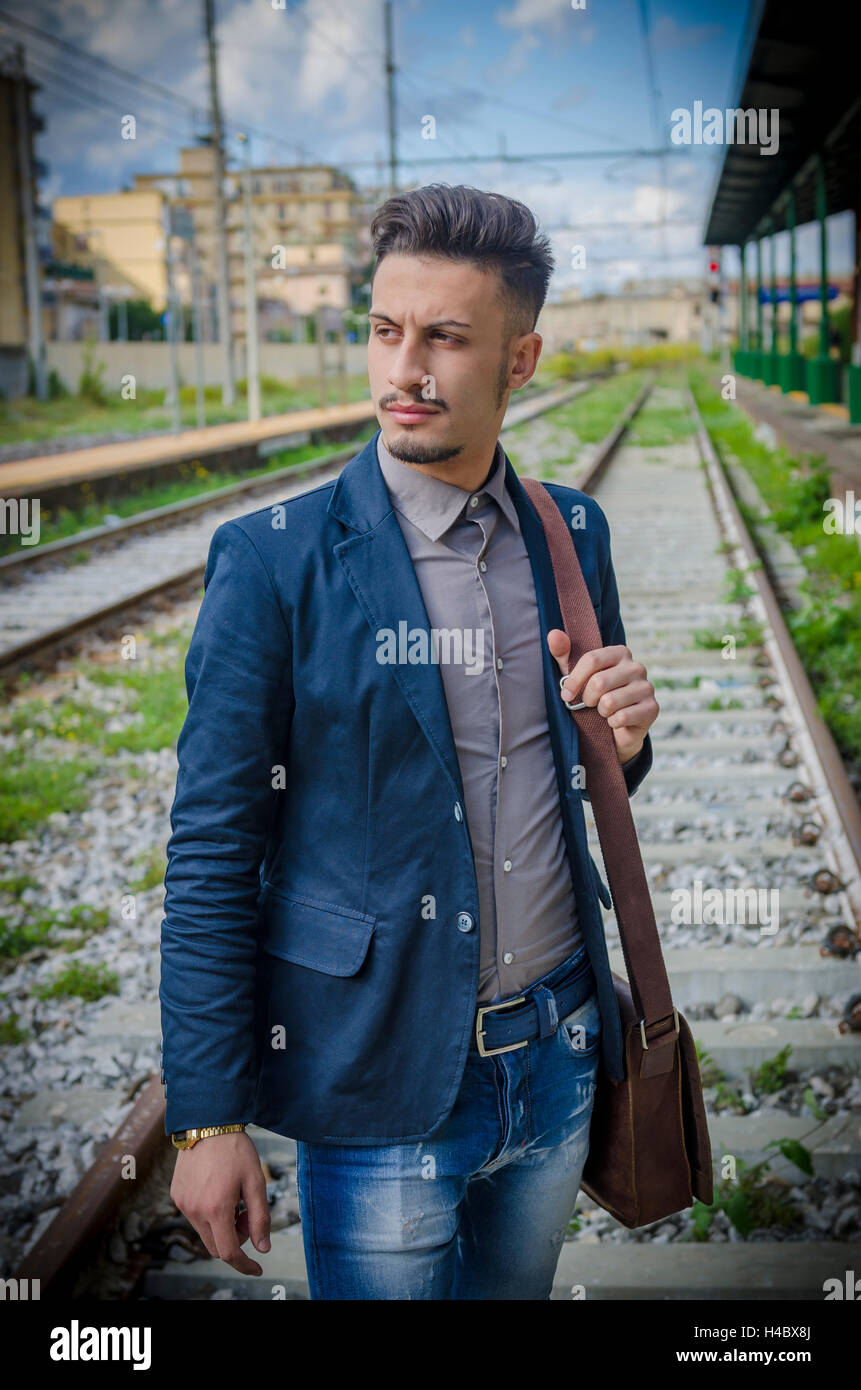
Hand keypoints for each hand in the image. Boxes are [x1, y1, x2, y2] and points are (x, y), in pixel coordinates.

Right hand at [170, 1130, 270, 1275]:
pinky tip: (218, 1189)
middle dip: (235, 1239)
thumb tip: (263, 1248)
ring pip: (204, 1231)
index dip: (244, 1264)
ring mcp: (182, 1203)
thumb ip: (260, 1217)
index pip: (229, 1252)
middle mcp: (194, 1210)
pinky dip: (208, 1213)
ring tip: (232, 1196)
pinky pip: (194, 1216)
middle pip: (216, 1246)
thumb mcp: (256, 1181)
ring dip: (221, 1225)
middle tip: (246, 1212)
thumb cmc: (235, 1150)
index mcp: (216, 1209)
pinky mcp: (176, 1195)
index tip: (256, 1267)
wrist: (207, 1123)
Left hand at [548, 631, 658, 764]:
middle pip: (599, 682)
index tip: (566, 695)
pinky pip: (621, 717)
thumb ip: (563, 653)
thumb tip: (553, 634)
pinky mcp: (652, 708)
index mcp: (620, 653)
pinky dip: (613, 723)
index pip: (592, 659)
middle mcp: (637, 667)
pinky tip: (616, 721)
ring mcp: (647, 687)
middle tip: (590, 704)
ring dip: (601, 712)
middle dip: (588, 698)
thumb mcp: (576, 675)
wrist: (617, 727)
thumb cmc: (595, 696)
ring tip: (605, 711)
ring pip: (609, 702)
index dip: (574, 680)